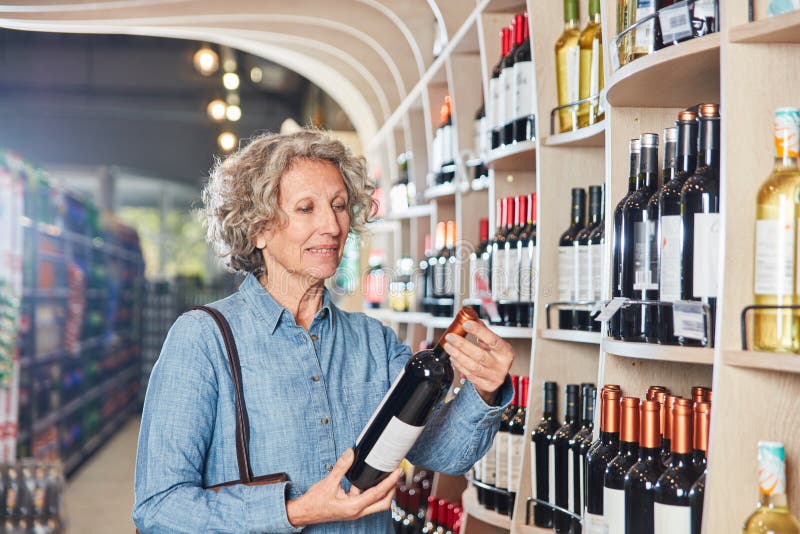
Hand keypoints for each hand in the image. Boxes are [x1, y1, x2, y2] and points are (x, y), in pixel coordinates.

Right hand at [285, 449, 402, 526]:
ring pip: (376, 503)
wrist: (304, 513)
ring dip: (383, 491)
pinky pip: (366, 500)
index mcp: (354, 507)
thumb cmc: (314, 502)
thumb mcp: (328, 482)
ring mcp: (355, 511)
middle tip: (396, 475)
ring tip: (386, 475)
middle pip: (383, 503)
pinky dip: (371, 490)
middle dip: (392, 489)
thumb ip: (341, 467)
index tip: (398, 471)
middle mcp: (357, 511)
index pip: (378, 494)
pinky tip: (367, 479)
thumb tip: (351, 453)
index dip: (390, 482)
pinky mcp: (351, 508)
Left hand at [443, 319, 513, 403]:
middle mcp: (502, 365)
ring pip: (473, 366)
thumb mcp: (493, 343)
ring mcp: (494, 377)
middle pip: (480, 355)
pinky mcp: (487, 385)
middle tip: (450, 337)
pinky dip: (459, 366)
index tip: (465, 324)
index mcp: (506, 351)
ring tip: (448, 346)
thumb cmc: (495, 356)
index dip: (478, 331)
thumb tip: (471, 317)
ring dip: (458, 355)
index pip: (492, 340)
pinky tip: (453, 358)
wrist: (498, 376)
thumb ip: (483, 331)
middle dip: (462, 345)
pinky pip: (469, 375)